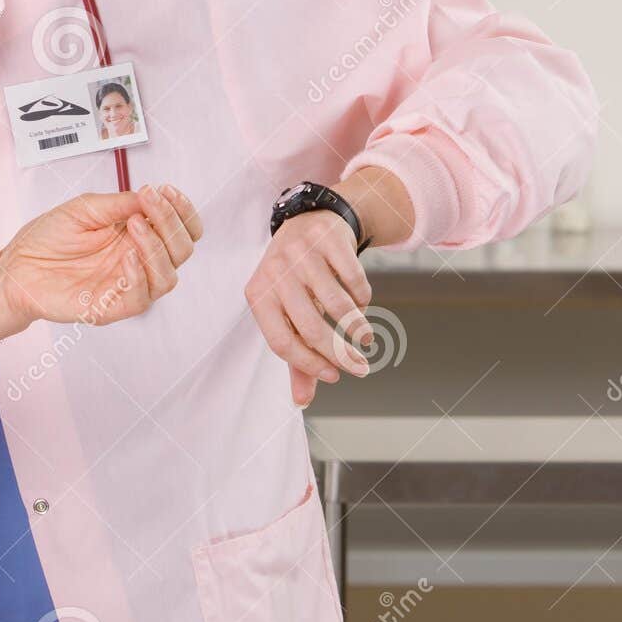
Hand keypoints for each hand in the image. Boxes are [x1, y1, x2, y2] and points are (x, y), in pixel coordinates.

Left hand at [0, 183, 202, 354]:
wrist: (16, 266)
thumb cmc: (46, 238)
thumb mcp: (85, 208)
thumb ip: (120, 203)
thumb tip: (153, 194)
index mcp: (136, 235)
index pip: (180, 228)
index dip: (182, 210)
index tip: (166, 191)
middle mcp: (138, 260)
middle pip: (182, 249)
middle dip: (172, 222)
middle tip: (151, 203)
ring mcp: (127, 285)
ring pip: (169, 277)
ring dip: (158, 247)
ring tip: (135, 225)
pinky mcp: (111, 307)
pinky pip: (142, 298)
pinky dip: (140, 275)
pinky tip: (128, 255)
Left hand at [244, 210, 374, 408]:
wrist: (308, 221)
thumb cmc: (294, 278)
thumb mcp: (286, 311)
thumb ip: (295, 353)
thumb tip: (302, 400)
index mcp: (257, 295)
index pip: (282, 342)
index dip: (310, 364)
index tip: (334, 376)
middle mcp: (275, 273)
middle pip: (311, 328)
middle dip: (340, 355)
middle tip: (361, 369)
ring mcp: (301, 254)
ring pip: (338, 305)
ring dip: (357, 328)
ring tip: (364, 339)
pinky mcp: (328, 240)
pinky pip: (355, 280)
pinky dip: (363, 299)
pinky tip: (362, 305)